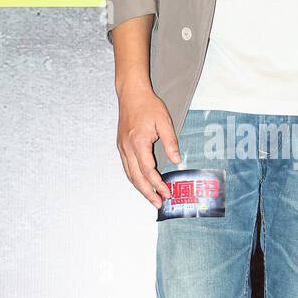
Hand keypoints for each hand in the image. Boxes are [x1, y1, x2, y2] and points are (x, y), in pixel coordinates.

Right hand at [116, 77, 180, 208]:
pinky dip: (134, 178)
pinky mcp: (121, 146)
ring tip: (151, 198)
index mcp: (139, 143)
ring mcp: (122, 148)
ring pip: (129, 175)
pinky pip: (127, 167)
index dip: (157, 184)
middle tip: (158, 203)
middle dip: (147, 193)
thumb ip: (171, 142)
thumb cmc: (148, 105)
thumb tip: (177, 160)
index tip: (166, 193)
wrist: (131, 94)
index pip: (148, 171)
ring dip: (140, 188)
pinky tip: (142, 183)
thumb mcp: (164, 122)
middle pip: (136, 178)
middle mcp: (128, 148)